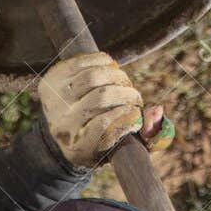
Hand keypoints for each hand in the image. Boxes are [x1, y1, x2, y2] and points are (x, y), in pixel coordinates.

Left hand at [38, 51, 142, 166]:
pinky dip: (105, 62)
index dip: (127, 116)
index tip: (136, 113)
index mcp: (79, 148)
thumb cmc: (105, 140)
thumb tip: (157, 109)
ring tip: (124, 83)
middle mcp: (62, 126)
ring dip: (117, 76)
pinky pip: (85, 61)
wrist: (65, 131)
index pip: (105, 126)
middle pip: (102, 97)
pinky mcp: (52, 79)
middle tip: (135, 97)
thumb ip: (151, 137)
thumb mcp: (128, 147)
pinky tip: (112, 69)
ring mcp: (55, 100)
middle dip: (126, 93)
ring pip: (93, 77)